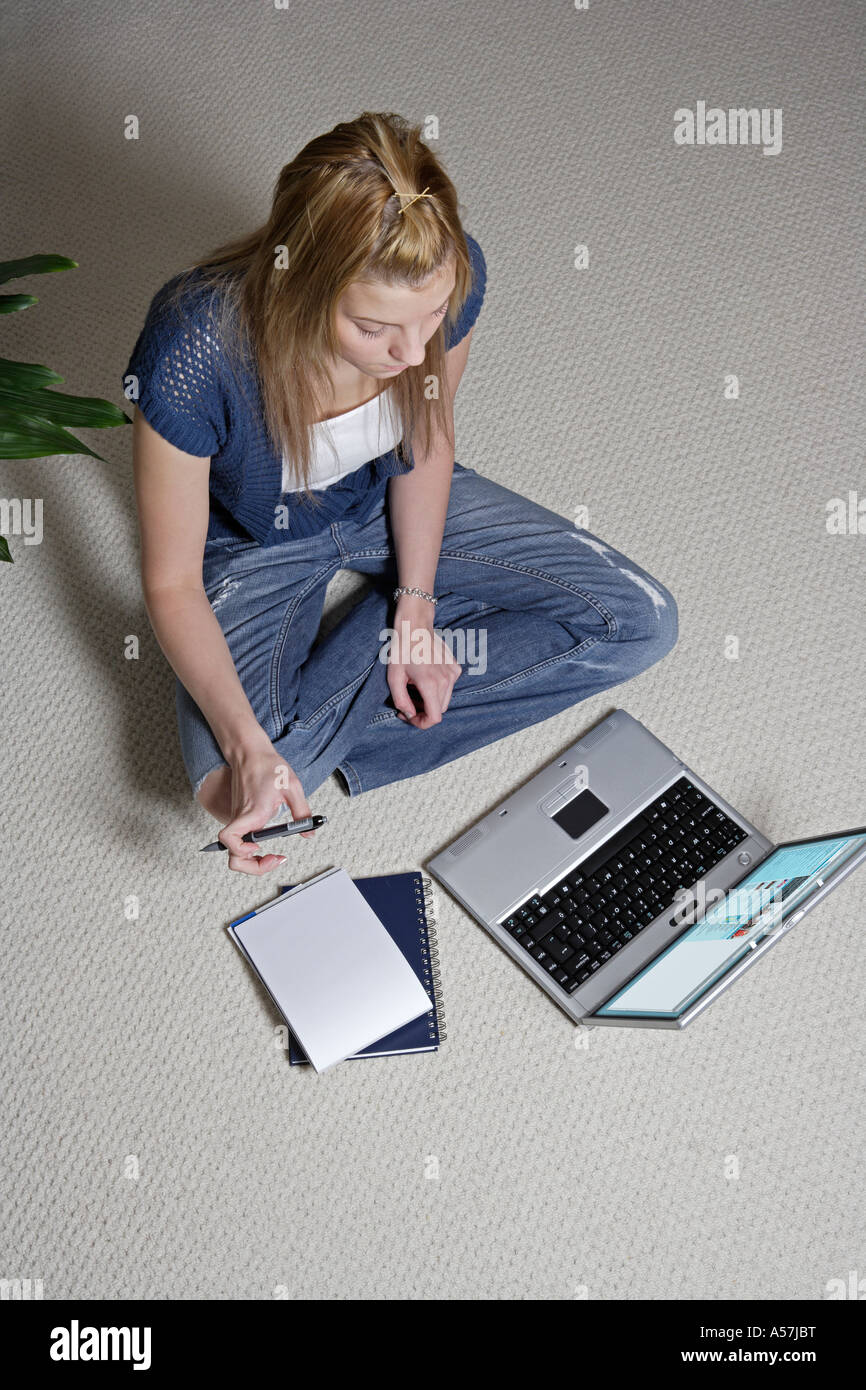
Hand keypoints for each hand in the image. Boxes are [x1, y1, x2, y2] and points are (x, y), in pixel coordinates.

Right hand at [219, 739, 315, 875]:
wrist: (250, 752)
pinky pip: (239, 842)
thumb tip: (309, 832)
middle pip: (233, 856)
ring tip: (271, 856)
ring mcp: (238, 820)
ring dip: (251, 861)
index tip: (261, 848)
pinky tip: (264, 845)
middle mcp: (241, 819)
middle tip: (274, 860)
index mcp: (252, 813)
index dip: (242, 850)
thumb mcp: (293, 787)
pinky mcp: (239, 819)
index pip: (230, 839)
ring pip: (235, 853)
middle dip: (252, 867)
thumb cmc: (268, 765)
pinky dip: (249, 851)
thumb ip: (303, 813)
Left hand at [386, 599, 461, 729]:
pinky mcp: (455, 667)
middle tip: (407, 703)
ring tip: (414, 688)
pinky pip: (448, 687)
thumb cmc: (401, 650)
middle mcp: (447, 680)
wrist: (414, 626)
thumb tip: (409, 714)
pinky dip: (437, 688)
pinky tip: (424, 677)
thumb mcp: (394, 678)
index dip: (421, 723)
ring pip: (444, 699)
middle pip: (439, 710)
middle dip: (423, 712)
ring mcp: (453, 673)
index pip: (434, 718)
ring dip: (430, 700)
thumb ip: (401, 701)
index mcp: (431, 684)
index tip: (408, 716)